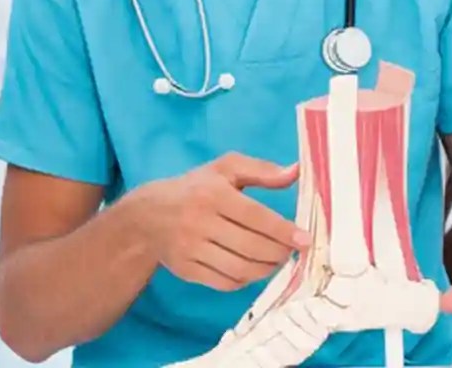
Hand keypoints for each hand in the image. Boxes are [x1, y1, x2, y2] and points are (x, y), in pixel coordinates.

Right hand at [138, 151, 308, 291]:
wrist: (147, 216)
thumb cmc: (195, 188)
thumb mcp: (225, 168)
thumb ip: (262, 170)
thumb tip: (295, 172)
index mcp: (213, 194)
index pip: (255, 216)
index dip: (283, 231)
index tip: (304, 240)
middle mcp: (199, 222)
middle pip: (250, 247)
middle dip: (279, 252)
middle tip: (293, 250)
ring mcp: (191, 249)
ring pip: (239, 268)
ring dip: (266, 269)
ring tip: (276, 260)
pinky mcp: (186, 270)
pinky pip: (224, 282)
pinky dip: (246, 279)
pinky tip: (254, 269)